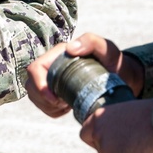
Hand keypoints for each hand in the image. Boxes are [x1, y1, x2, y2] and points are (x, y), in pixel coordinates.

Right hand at [26, 33, 142, 115]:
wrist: (122, 77)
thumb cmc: (114, 61)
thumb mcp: (107, 49)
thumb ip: (90, 41)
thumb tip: (69, 50)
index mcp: (58, 54)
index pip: (35, 68)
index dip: (39, 85)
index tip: (55, 99)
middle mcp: (51, 65)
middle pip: (31, 85)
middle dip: (42, 99)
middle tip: (63, 105)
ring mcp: (52, 79)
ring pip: (35, 96)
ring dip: (47, 106)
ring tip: (66, 106)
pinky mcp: (55, 92)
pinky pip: (44, 105)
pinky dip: (53, 111)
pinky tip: (67, 108)